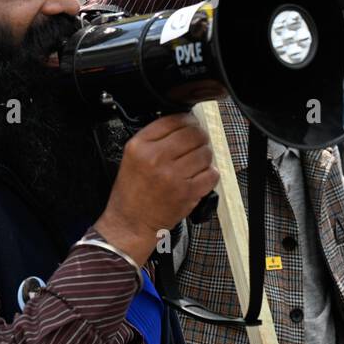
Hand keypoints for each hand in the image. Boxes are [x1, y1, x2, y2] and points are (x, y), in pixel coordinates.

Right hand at [94, 113, 218, 264]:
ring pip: (205, 153)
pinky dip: (210, 174)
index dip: (188, 121)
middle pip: (194, 134)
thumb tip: (184, 123)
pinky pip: (211, 174)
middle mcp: (156, 158)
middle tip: (197, 144)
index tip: (190, 126)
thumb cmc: (132, 192)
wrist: (131, 222)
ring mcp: (173, 175)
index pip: (174, 120)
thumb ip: (154, 138)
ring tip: (196, 163)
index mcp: (140, 146)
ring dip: (205, 157)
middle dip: (200, 137)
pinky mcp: (187, 192)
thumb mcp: (132, 156)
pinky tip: (199, 177)